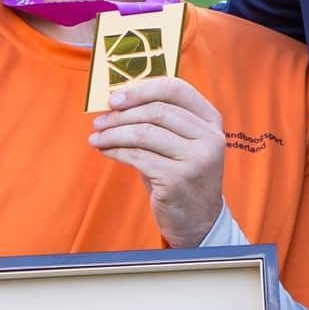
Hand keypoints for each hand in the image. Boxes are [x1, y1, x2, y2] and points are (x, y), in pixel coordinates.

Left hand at [89, 76, 225, 246]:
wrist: (199, 220)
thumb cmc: (181, 175)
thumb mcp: (180, 142)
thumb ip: (160, 119)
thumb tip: (117, 101)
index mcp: (211, 120)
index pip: (175, 88)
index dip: (141, 89)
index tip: (115, 97)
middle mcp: (209, 137)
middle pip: (157, 110)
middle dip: (121, 114)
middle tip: (99, 121)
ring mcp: (196, 158)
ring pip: (144, 133)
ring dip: (114, 133)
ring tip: (97, 137)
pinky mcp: (178, 179)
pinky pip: (138, 157)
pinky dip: (116, 151)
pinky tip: (106, 151)